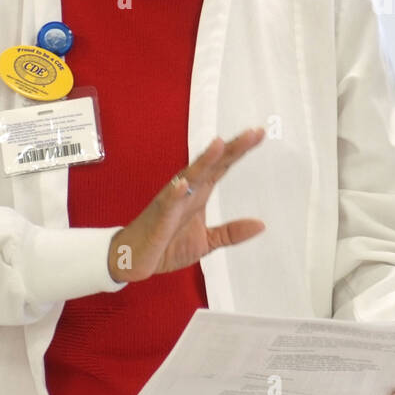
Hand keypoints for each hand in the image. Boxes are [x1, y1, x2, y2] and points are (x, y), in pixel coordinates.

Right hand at [107, 128, 266, 283]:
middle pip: (211, 165)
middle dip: (230, 149)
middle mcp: (186, 192)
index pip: (222, 167)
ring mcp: (171, 203)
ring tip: (219, 145)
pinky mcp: (158, 219)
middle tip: (252, 133)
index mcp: (199, 194)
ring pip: (189, 177)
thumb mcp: (207, 242)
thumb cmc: (166, 245)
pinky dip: (174, 193)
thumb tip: (260, 225)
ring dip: (204, 161)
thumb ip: (231, 232)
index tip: (258, 134)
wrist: (134, 260)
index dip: (239, 150)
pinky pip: (166, 204)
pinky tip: (183, 183)